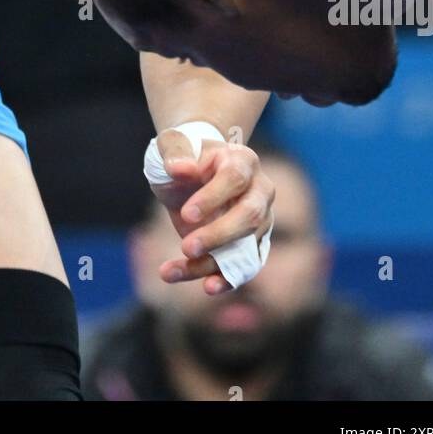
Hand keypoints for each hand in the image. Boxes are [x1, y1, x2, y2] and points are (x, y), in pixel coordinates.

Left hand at [148, 131, 273, 293]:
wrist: (192, 175)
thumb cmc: (183, 157)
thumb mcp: (172, 146)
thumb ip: (175, 151)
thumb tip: (180, 168)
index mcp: (243, 160)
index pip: (235, 178)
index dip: (212, 197)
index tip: (185, 214)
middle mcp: (260, 190)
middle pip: (250, 214)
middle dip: (218, 234)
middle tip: (185, 246)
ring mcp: (261, 219)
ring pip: (244, 247)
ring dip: (210, 263)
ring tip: (171, 271)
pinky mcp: (253, 244)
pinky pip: (243, 266)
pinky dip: (225, 279)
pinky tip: (205, 287)